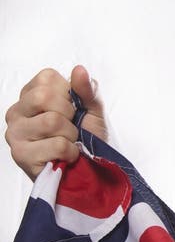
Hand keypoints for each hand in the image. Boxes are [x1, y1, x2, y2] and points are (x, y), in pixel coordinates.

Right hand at [4, 64, 106, 179]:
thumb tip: (79, 69)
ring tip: (68, 142)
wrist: (87, 171)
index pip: (47, 78)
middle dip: (68, 113)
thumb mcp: (92, 109)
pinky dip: (70, 151)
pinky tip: (66, 157)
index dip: (68, 94)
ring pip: (51, 121)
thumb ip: (87, 89)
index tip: (71, 109)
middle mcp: (16, 111)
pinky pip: (56, 145)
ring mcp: (15, 134)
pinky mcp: (20, 155)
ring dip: (70, 135)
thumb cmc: (84, 137)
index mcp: (30, 94)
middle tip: (70, 127)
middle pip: (43, 97)